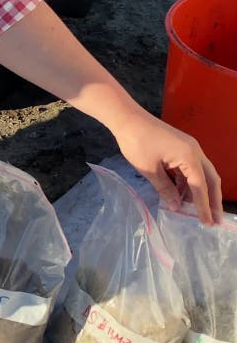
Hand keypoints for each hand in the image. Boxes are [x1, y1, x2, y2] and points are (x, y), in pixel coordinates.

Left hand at [112, 110, 222, 224]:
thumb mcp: (150, 170)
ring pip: (199, 174)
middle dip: (212, 200)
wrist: (128, 119)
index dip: (203, 206)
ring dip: (198, 191)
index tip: (208, 222)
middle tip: (214, 219)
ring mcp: (188, 148)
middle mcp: (195, 152)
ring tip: (195, 211)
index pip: (200, 186)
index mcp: (190, 156)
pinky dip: (186, 182)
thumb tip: (176, 207)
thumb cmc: (137, 143)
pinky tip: (180, 195)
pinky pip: (188, 168)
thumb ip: (165, 189)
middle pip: (210, 179)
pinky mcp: (180, 148)